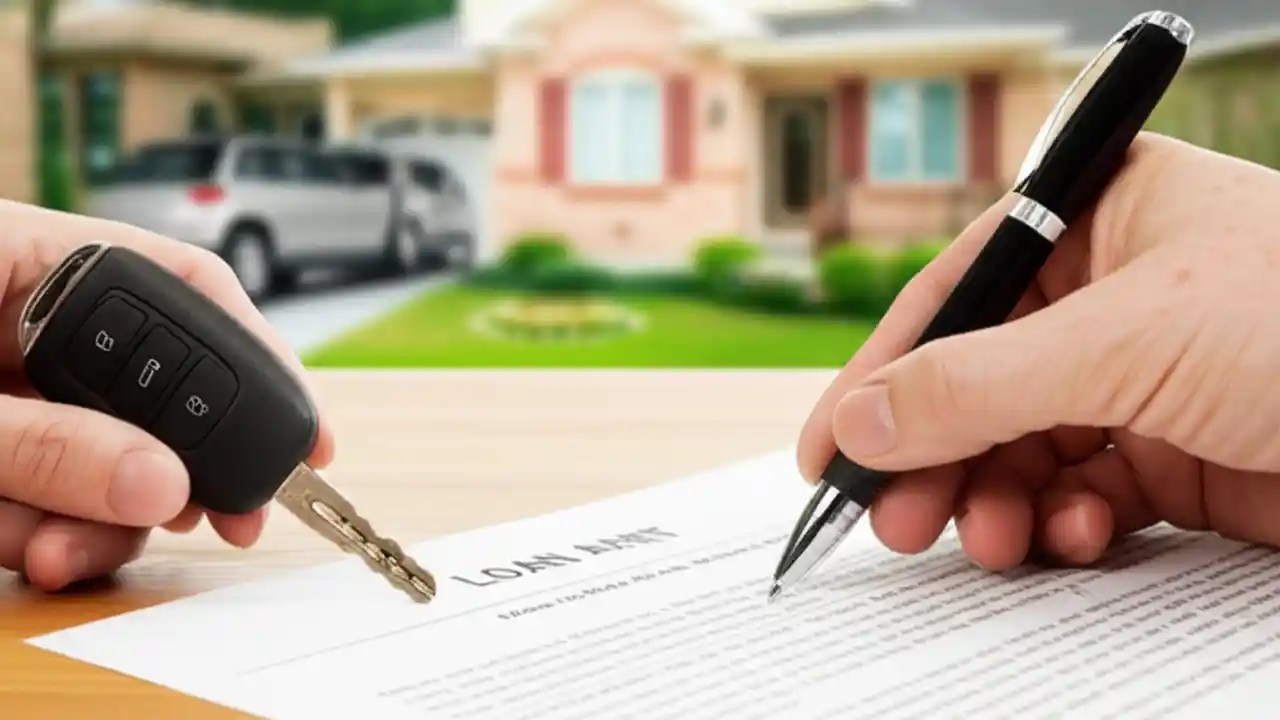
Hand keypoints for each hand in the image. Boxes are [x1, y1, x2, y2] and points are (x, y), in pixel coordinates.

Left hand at [0, 199, 333, 590]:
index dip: (259, 354)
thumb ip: (43, 446)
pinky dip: (45, 534)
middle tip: (227, 522)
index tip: (309, 435)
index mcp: (18, 257)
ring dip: (94, 521)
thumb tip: (164, 484)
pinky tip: (35, 550)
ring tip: (59, 555)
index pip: (180, 284)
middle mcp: (27, 319)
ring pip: (104, 456)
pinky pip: (51, 493)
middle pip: (152, 386)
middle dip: (177, 468)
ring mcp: (7, 385)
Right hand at [798, 133, 1279, 569]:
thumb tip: (861, 417)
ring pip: (1019, 448)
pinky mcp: (1175, 454)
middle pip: (976, 384)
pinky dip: (1061, 522)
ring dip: (991, 498)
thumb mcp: (1121, 341)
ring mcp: (1141, 379)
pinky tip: (1070, 533)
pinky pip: (1080, 492)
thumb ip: (975, 383)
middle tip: (893, 519)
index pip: (952, 301)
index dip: (880, 377)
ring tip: (984, 537)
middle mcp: (1110, 298)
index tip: (827, 450)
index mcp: (1095, 223)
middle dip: (933, 456)